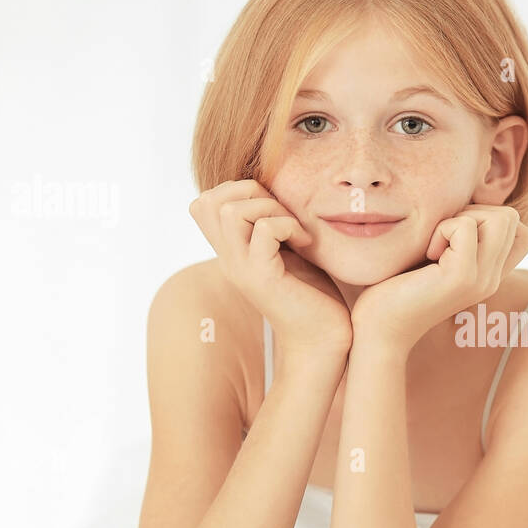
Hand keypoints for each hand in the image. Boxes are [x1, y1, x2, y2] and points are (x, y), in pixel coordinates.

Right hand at [189, 179, 351, 353]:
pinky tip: (305, 243)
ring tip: (294, 229)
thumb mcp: (286, 249)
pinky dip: (288, 226)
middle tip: (283, 215)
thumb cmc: (313, 294)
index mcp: (231, 251)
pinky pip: (264, 230)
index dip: (237, 190)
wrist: (324, 339)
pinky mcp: (263, 279)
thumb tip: (272, 188)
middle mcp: (228, 259)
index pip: (203, 203)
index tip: (274, 209)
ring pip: (229, 211)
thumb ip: (271, 224)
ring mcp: (241, 269)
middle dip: (251, 192)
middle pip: (208, 200)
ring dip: (269, 208)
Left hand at [350, 204, 527, 351]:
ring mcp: (482, 279)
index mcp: (489, 275)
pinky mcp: (462, 276)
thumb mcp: (436, 258)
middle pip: (510, 217)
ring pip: (501, 218)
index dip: (490, 218)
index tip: (455, 236)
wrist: (379, 329)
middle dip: (473, 212)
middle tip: (442, 238)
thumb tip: (463, 200)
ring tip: (436, 246)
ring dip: (462, 218)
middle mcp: (492, 279)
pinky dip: (442, 229)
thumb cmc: (396, 289)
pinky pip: (466, 226)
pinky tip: (426, 254)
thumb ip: (457, 238)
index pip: (522, 233)